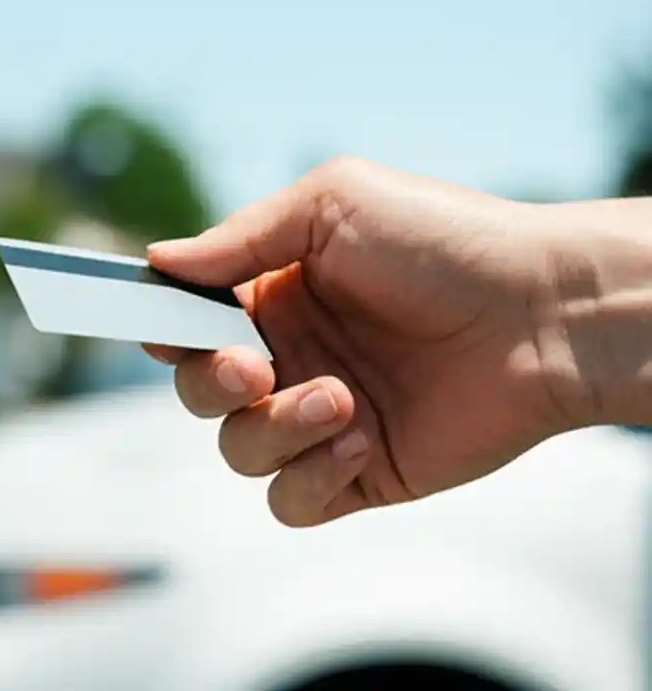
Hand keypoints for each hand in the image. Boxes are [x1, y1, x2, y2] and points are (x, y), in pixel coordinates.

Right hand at [145, 157, 616, 525]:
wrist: (545, 315)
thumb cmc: (447, 243)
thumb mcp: (334, 204)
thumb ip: (238, 237)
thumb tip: (159, 260)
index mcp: (276, 295)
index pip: (188, 324)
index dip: (165, 331)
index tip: (164, 330)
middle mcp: (291, 357)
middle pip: (199, 392)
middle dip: (211, 384)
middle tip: (254, 368)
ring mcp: (323, 418)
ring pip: (238, 450)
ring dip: (273, 429)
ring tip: (341, 399)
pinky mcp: (358, 473)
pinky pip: (290, 501)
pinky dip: (307, 477)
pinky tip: (357, 439)